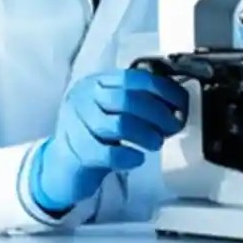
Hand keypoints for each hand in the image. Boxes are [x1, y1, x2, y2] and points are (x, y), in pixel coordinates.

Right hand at [31, 69, 187, 212]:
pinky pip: (108, 153)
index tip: (180, 103)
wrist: (61, 165)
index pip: (132, 78)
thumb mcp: (109, 110)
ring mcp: (77, 124)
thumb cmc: (92, 136)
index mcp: (95, 84)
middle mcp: (83, 99)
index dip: (162, 89)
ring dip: (146, 134)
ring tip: (155, 142)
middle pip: (127, 99)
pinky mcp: (77, 152)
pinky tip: (136, 158)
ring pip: (119, 125)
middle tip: (172, 126)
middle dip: (158, 113)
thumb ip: (134, 102)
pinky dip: (128, 156)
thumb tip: (174, 105)